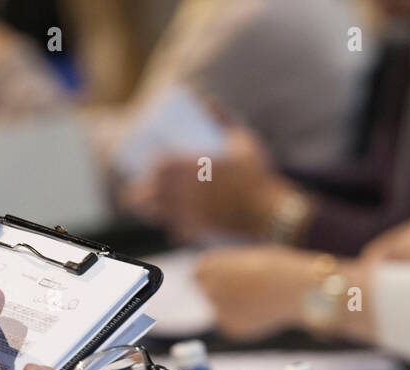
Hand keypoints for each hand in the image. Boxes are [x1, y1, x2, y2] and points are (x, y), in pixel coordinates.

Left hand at [120, 125, 294, 241]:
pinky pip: (176, 230)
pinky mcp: (198, 231)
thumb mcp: (244, 140)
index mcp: (192, 167)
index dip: (152, 166)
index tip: (153, 164)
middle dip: (140, 190)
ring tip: (149, 206)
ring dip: (150, 209)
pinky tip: (173, 225)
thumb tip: (208, 99)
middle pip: (148, 192)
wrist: (269, 213)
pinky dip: (172, 226)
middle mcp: (184, 191)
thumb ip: (224, 118)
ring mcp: (189, 213)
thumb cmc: (257, 175)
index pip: (159, 165)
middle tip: (141, 188)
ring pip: (156, 213)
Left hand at [195, 245, 316, 340]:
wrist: (300, 291)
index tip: (232, 273)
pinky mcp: (233, 330)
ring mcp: (220, 312)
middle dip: (221, 288)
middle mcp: (209, 289)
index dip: (215, 272)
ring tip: (258, 298)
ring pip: (218, 308)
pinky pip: (230, 323)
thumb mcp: (249, 260)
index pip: (199, 271)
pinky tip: (260, 312)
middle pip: (205, 290)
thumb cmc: (280, 269)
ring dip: (231, 304)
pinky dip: (242, 319)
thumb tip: (211, 284)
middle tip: (247, 287)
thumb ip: (227, 269)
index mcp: (210, 266)